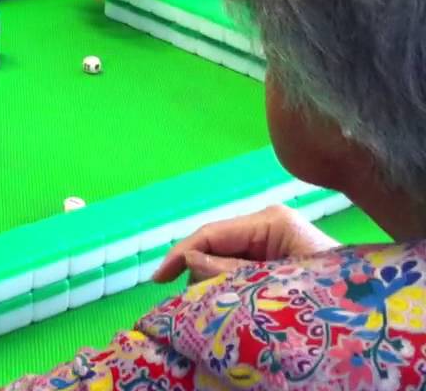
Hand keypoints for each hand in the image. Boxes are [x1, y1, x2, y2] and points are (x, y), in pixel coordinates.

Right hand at [152, 205, 339, 283]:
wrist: (369, 306)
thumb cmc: (327, 289)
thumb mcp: (273, 280)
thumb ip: (230, 271)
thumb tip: (189, 261)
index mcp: (270, 220)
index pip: (211, 231)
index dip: (181, 253)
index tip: (157, 279)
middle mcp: (269, 225)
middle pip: (216, 243)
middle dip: (194, 267)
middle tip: (177, 296)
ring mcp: (274, 240)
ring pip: (226, 256)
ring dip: (210, 278)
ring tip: (197, 300)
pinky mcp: (277, 257)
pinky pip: (241, 267)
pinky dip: (227, 283)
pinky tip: (218, 297)